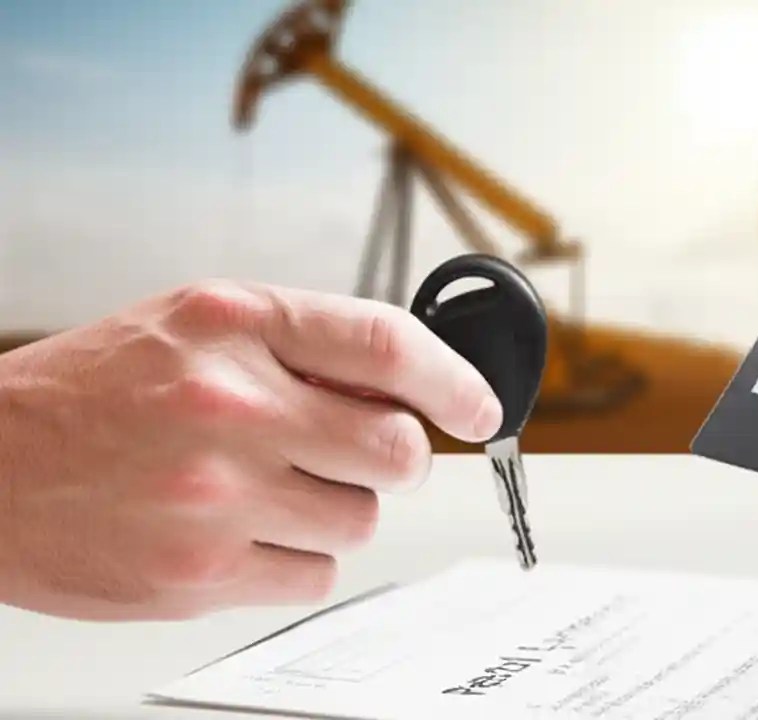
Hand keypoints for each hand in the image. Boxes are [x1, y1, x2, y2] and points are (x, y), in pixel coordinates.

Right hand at [0, 280, 500, 620]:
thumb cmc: (91, 394)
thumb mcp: (196, 326)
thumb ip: (302, 344)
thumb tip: (409, 384)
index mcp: (232, 324)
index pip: (386, 345)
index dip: (454, 379)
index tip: (481, 406)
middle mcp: (229, 405)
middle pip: (396, 448)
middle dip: (397, 455)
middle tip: (362, 452)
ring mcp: (216, 497)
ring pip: (361, 520)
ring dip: (339, 507)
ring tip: (273, 487)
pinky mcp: (201, 574)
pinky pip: (315, 574)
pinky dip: (297, 556)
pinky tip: (243, 530)